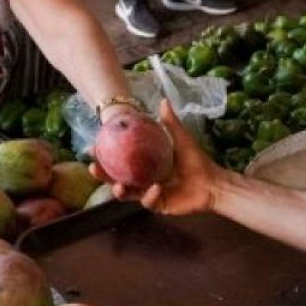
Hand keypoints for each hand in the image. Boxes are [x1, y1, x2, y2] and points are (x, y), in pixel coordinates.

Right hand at [90, 101, 224, 216]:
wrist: (212, 182)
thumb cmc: (196, 161)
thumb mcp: (180, 138)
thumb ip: (170, 122)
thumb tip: (163, 100)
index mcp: (144, 164)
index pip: (119, 160)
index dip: (104, 155)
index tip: (92, 147)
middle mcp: (143, 179)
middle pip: (116, 178)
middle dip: (103, 175)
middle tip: (94, 167)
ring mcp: (149, 194)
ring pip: (128, 194)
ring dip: (120, 191)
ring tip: (118, 186)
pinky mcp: (160, 205)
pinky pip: (150, 202)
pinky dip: (151, 195)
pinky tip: (155, 188)